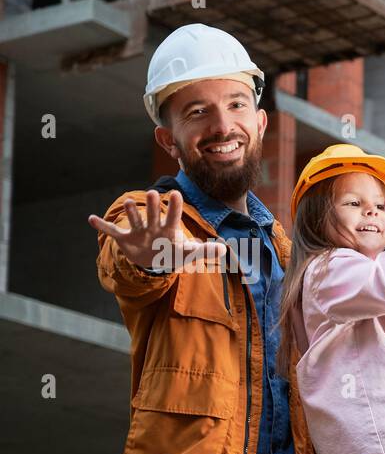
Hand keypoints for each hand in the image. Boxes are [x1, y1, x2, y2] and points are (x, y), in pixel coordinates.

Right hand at [88, 189, 226, 271]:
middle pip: (154, 214)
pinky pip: (112, 231)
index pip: (174, 216)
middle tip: (155, 194)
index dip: (175, 207)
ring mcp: (138, 231)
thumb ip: (206, 250)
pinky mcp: (125, 238)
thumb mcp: (189, 253)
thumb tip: (225, 250)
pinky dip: (102, 226)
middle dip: (154, 206)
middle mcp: (153, 226)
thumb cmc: (173, 252)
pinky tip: (91, 219)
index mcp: (169, 228)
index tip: (177, 194)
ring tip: (128, 202)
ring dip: (131, 212)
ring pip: (134, 220)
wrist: (154, 259)